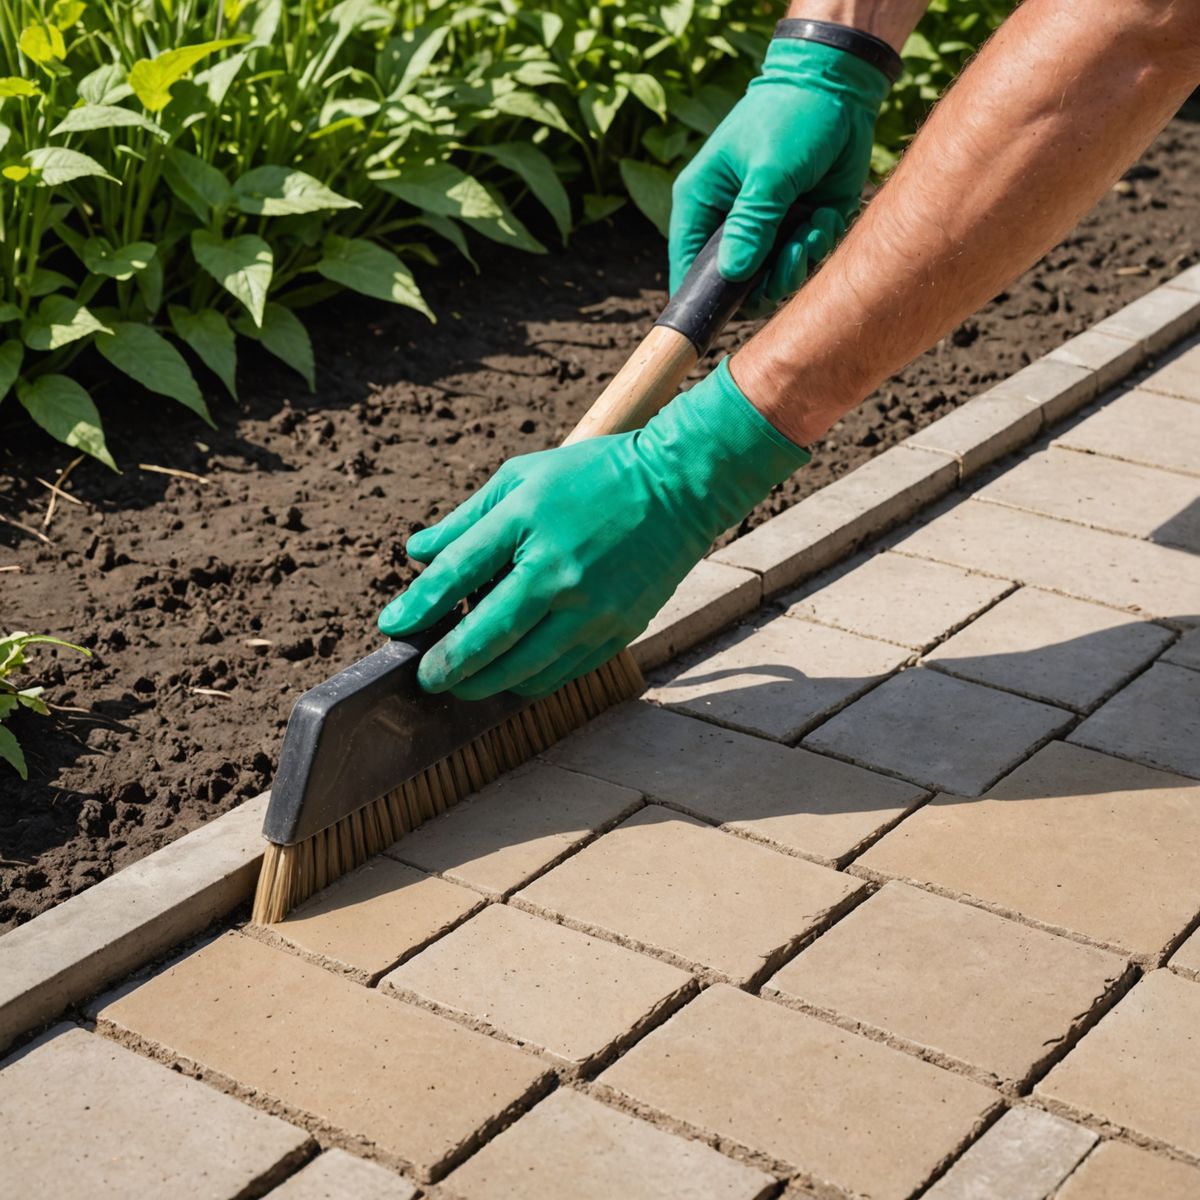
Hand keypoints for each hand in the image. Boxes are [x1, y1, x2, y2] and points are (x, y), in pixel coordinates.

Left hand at [377, 361, 809, 699]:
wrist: (678, 487)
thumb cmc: (593, 477)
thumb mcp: (523, 478)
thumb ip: (468, 520)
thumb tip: (419, 552)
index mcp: (528, 524)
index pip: (456, 575)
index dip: (417, 608)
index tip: (392, 627)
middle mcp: (559, 573)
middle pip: (487, 639)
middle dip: (448, 667)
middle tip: (426, 677)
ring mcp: (593, 609)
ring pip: (525, 670)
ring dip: (486, 683)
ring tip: (466, 680)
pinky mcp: (618, 631)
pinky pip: (564, 673)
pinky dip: (531, 681)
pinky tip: (514, 674)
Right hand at [669, 37, 889, 305]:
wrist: (840, 89)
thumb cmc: (792, 117)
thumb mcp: (768, 170)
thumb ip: (752, 223)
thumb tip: (735, 274)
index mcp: (702, 202)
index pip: (687, 264)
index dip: (699, 296)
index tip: (722, 314)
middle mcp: (729, 222)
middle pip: (733, 283)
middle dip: (765, 281)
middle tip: (791, 257)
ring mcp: (764, 227)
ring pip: (771, 279)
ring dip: (797, 264)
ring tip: (813, 230)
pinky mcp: (796, 227)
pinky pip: (801, 262)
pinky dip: (817, 244)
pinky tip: (826, 215)